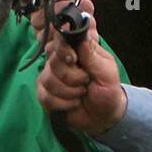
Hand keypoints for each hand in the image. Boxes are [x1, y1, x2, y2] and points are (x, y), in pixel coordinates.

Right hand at [36, 10, 126, 136]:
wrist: (103, 115)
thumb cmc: (107, 89)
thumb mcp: (106, 72)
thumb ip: (92, 55)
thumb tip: (81, 35)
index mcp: (76, 50)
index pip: (61, 39)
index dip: (63, 49)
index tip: (73, 59)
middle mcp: (60, 61)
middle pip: (53, 62)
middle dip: (72, 77)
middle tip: (86, 82)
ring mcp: (50, 77)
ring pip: (47, 80)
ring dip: (69, 92)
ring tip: (81, 94)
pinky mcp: (45, 94)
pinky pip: (44, 96)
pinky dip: (62, 103)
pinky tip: (73, 104)